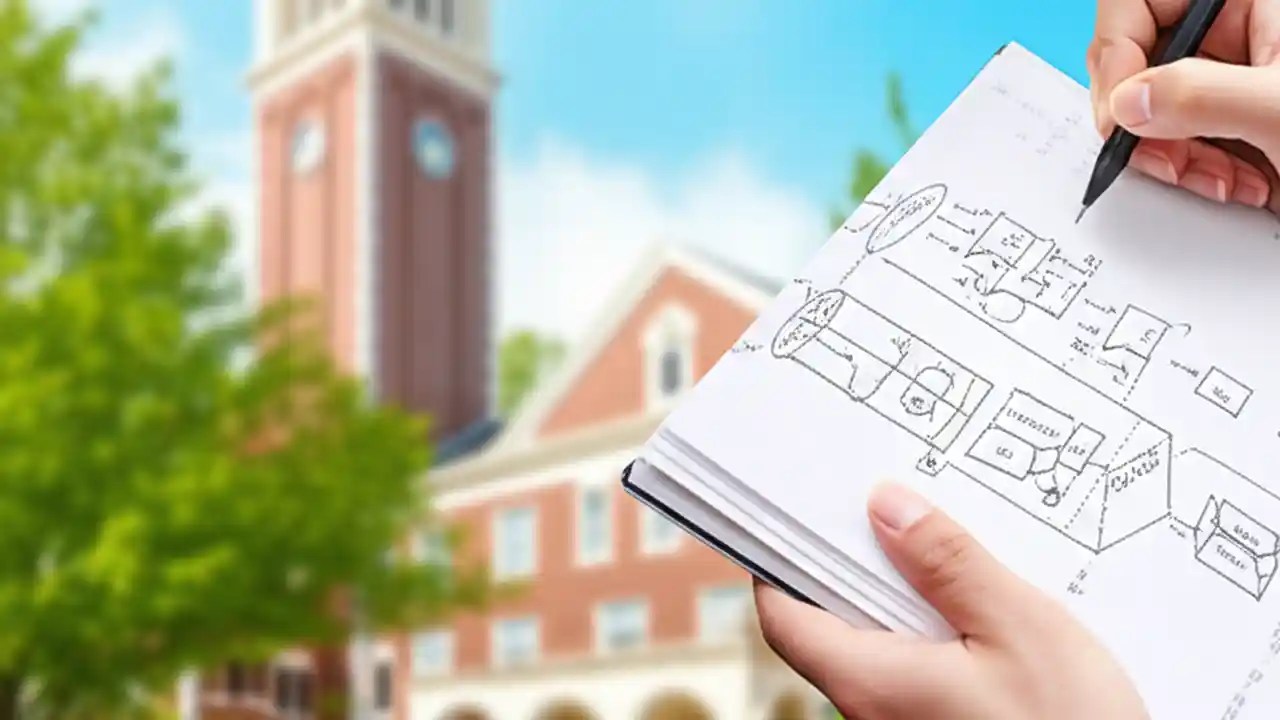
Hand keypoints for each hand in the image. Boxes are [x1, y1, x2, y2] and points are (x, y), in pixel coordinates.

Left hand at [754, 483, 1148, 719]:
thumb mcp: (1018, 627)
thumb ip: (947, 564)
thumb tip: (886, 507)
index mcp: (870, 682)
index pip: (785, 618)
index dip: (779, 563)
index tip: (800, 514)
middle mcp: (872, 710)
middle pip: (830, 624)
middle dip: (854, 564)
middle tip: (889, 508)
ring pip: (878, 644)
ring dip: (901, 594)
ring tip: (940, 545)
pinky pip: (914, 667)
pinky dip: (931, 627)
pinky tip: (972, 601)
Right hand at [1087, 0, 1279, 210]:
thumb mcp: (1279, 108)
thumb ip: (1199, 96)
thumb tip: (1126, 104)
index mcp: (1248, 1)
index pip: (1139, 4)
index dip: (1116, 56)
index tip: (1122, 115)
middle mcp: (1235, 31)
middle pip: (1138, 61)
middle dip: (1147, 121)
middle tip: (1171, 157)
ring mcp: (1232, 76)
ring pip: (1154, 110)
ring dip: (1176, 157)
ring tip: (1223, 179)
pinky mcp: (1235, 119)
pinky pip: (1181, 141)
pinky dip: (1197, 172)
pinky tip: (1239, 185)